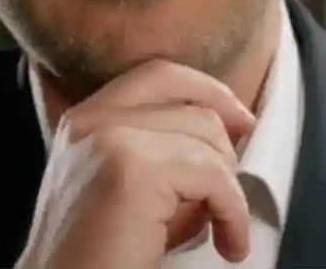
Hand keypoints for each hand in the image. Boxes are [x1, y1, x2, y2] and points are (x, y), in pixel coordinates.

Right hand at [15, 59, 256, 268]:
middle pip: (193, 108)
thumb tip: (225, 131)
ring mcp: (109, 138)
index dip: (209, 91)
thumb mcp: (123, 187)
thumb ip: (157, 149)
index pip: (159, 75)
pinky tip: (228, 245)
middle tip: (225, 201)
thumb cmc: (99, 257)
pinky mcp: (131, 169)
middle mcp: (91, 120)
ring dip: (229, 190)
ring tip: (221, 231)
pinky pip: (213, 175)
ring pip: (207, 138)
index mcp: (85, 120)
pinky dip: (233, 213)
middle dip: (224, 155)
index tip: (241, 120)